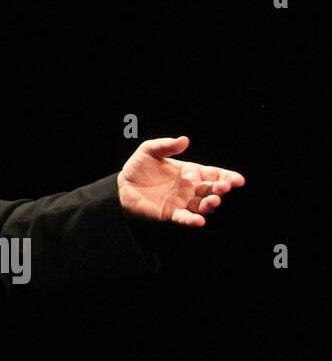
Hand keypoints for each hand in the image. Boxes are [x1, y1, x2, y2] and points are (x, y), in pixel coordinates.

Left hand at [117, 135, 244, 226]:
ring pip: (202, 206)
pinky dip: (192, 220)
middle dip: (221, 189)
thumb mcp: (150, 151)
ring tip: (214, 200)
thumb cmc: (139, 167)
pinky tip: (199, 220)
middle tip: (224, 186)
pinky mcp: (171, 214)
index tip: (238, 180)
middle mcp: (190, 189)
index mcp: (190, 172)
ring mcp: (182, 202)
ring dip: (210, 204)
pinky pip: (185, 218)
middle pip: (212, 190)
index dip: (227, 177)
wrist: (122, 186)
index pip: (213, 174)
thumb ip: (166, 145)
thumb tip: (185, 140)